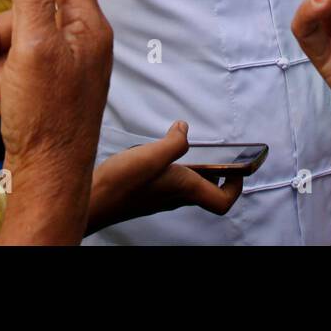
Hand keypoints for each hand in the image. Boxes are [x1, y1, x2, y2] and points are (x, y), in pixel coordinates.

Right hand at [0, 0, 112, 243]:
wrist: (48, 177)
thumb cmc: (45, 115)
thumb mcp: (33, 48)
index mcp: (87, 27)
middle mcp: (84, 42)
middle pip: (32, 10)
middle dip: (1, 32)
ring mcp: (70, 65)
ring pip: (21, 40)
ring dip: (1, 62)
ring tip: (0, 91)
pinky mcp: (56, 86)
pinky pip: (22, 66)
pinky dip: (7, 80)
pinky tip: (7, 102)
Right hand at [87, 121, 242, 233]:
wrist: (92, 200)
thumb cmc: (121, 185)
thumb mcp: (151, 156)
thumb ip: (173, 142)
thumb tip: (184, 129)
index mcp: (184, 189)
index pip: (221, 201)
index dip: (235, 187)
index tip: (239, 169)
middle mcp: (175, 196)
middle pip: (206, 190)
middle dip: (218, 172)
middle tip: (221, 154)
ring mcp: (160, 195)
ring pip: (188, 184)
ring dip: (197, 168)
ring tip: (193, 147)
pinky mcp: (147, 191)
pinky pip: (170, 180)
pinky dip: (175, 166)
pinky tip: (162, 151)